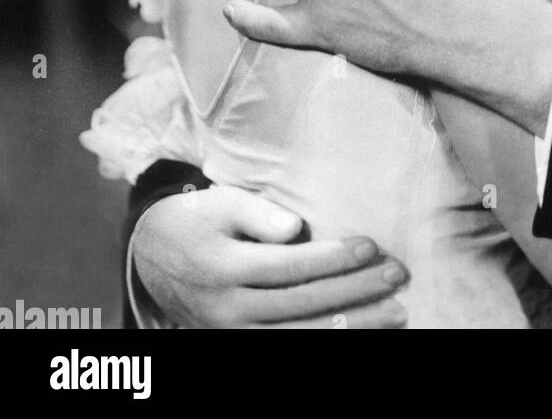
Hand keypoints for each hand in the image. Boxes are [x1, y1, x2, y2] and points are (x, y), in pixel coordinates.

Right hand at [131, 184, 407, 328]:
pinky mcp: (235, 344)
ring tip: (392, 313)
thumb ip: (258, 215)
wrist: (153, 256)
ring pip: (296, 338)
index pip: (288, 267)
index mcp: (223, 268)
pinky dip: (323, 344)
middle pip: (300, 304)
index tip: (370, 246)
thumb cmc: (200, 219)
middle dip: (353, 292)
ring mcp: (230, 333)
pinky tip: (358, 334)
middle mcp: (227, 309)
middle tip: (395, 275)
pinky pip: (284, 350)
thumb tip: (296, 228)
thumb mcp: (221, 203)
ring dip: (349, 327)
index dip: (331, 258)